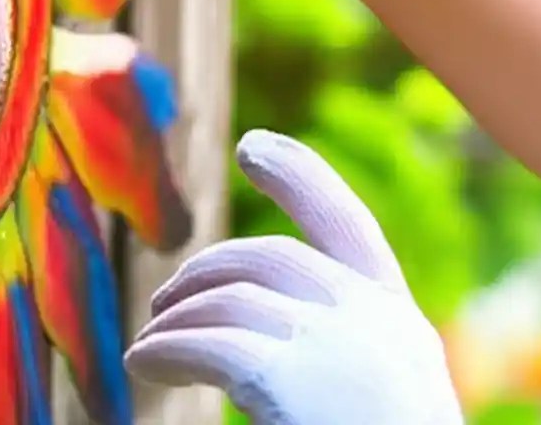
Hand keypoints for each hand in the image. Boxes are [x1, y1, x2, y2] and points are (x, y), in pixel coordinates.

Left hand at [124, 130, 462, 423]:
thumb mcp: (376, 394)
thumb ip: (335, 350)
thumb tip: (242, 319)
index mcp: (399, 328)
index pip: (347, 226)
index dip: (299, 177)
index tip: (253, 146)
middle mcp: (373, 321)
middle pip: (270, 256)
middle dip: (208, 265)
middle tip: (167, 298)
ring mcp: (335, 344)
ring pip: (230, 296)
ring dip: (177, 316)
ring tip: (149, 343)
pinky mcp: (289, 376)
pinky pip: (204, 343)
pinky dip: (163, 350)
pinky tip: (141, 366)